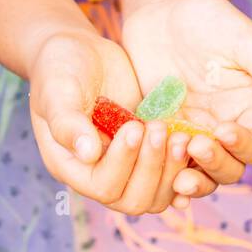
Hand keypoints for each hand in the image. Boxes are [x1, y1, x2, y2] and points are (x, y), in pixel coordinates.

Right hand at [28, 28, 196, 215]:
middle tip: (160, 129)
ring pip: (155, 195)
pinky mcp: (145, 152)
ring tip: (181, 136)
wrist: (80, 52)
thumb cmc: (60, 68)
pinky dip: (184, 168)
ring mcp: (125, 164)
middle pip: (132, 200)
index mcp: (71, 165)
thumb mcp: (58, 89)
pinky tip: (193, 148)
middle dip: (151, 168)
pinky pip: (168, 176)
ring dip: (171, 169)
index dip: (123, 162)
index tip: (134, 126)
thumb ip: (67, 121)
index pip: (103, 186)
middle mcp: (97, 173)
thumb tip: (88, 154)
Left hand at [121, 0, 251, 205]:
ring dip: (188, 178)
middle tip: (193, 146)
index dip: (243, 145)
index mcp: (247, 111)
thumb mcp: (245, 39)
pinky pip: (161, 162)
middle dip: (213, 165)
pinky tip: (147, 172)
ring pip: (196, 173)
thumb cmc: (211, 19)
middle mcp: (220, 128)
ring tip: (173, 168)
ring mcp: (188, 132)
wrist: (164, 8)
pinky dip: (158, 173)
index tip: (224, 130)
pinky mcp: (158, 130)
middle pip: (228, 168)